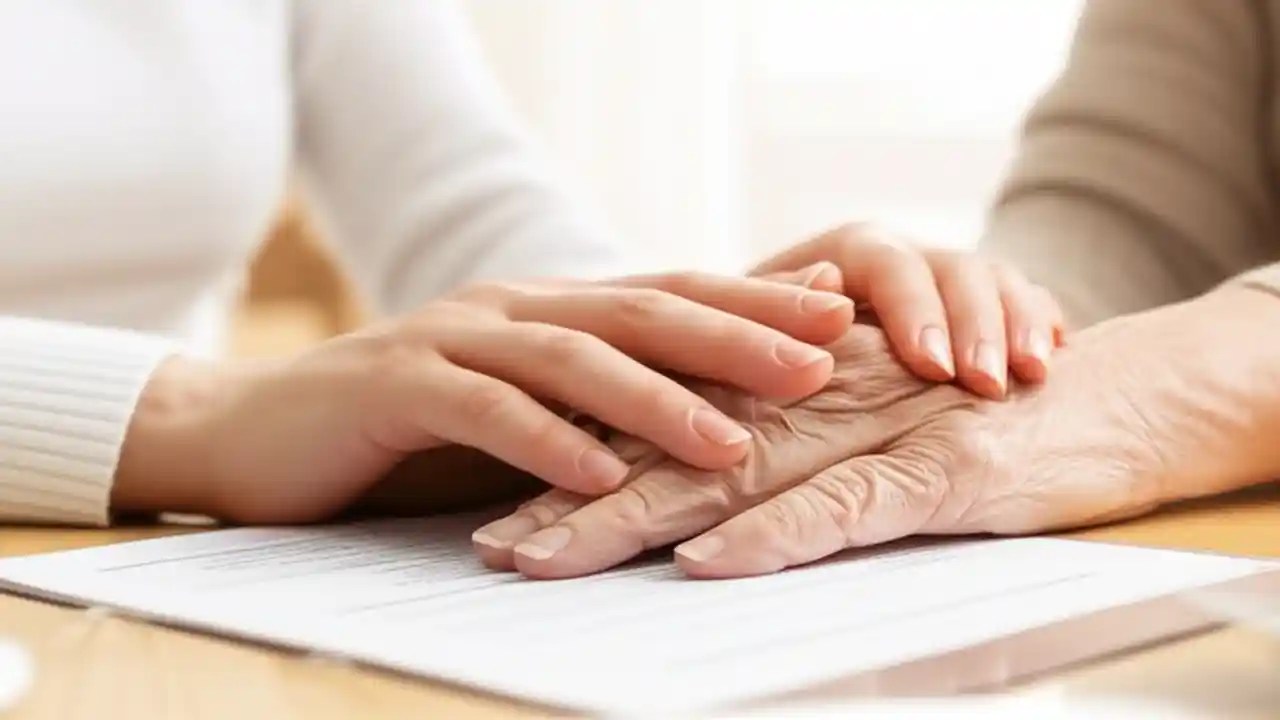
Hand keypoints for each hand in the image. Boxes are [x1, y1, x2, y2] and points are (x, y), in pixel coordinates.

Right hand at [110, 269, 854, 522]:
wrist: (262, 427)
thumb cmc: (407, 427)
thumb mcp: (516, 404)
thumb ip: (591, 397)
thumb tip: (700, 407)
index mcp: (547, 308)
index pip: (669, 295)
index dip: (755, 303)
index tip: (842, 318)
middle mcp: (510, 309)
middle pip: (641, 311)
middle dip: (736, 336)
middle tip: (822, 360)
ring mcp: (453, 340)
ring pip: (573, 358)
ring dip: (657, 399)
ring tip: (729, 440)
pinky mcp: (397, 384)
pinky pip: (484, 410)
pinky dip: (546, 441)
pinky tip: (599, 474)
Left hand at [473, 287, 1279, 577]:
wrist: (1109, 399)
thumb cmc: (979, 419)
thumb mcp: (866, 429)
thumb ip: (788, 455)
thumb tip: (703, 509)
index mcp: (790, 390)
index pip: (664, 431)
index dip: (578, 470)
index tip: (501, 513)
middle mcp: (813, 401)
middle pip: (671, 453)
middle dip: (571, 501)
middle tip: (493, 545)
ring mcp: (871, 430)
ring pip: (730, 475)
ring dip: (633, 517)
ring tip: (549, 555)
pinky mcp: (937, 469)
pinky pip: (844, 506)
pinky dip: (773, 533)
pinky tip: (708, 559)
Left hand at [754, 223, 1065, 397]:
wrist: (791, 363)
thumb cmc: (759, 357)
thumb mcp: (753, 331)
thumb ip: (776, 307)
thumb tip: (825, 282)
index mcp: (842, 255)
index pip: (883, 262)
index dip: (913, 310)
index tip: (932, 365)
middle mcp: (900, 260)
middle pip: (950, 270)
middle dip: (974, 323)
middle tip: (987, 382)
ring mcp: (947, 285)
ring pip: (995, 284)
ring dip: (1017, 326)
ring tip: (1034, 375)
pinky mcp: (985, 315)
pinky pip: (1026, 304)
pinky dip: (1043, 326)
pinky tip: (1061, 359)